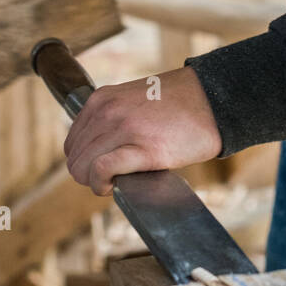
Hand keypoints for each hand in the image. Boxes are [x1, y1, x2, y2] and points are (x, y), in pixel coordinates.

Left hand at [64, 66, 221, 194]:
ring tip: (117, 182)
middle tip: (113, 178)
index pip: (73, 142)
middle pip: (75, 158)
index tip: (104, 167)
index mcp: (102, 99)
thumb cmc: (177, 106)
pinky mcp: (143, 148)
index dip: (86, 161)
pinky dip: (101, 184)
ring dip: (95, 182)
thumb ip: (111, 119)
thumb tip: (96, 150)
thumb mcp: (132, 101)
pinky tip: (115, 186)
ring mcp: (124, 128)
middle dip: (89, 175)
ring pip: (82, 167)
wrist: (212, 101)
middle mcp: (107, 111)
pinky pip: (102, 170)